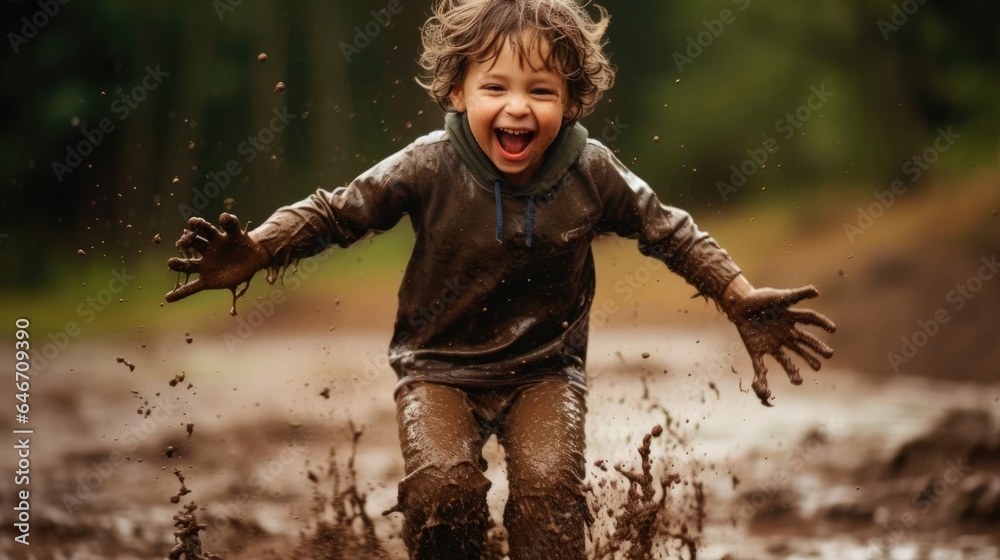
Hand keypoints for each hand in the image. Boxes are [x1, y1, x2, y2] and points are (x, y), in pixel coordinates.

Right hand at [165, 213, 271, 313]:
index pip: (206, 230)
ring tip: (170, 263)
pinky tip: (169, 298)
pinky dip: (182, 293)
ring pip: (189, 265)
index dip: (200, 225)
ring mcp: (205, 265)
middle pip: (195, 246)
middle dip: (188, 243)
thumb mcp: (242, 235)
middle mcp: (207, 250)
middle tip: (183, 241)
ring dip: (179, 264)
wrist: (250, 260)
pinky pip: (193, 287)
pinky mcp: (207, 280)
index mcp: (215, 237)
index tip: (193, 222)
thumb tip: (225, 216)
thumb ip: (234, 226)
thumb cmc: (244, 244)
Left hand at [720, 276, 835, 406]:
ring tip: (798, 382)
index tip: (833, 329)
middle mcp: (784, 333)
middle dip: (812, 353)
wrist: (737, 304)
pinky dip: (761, 378)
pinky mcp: (756, 350)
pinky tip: (764, 391)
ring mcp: (771, 343)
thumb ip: (796, 295)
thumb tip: (816, 291)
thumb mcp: (777, 296)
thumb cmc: (759, 298)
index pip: (809, 320)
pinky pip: (760, 365)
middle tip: (823, 361)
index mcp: (790, 318)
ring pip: (785, 359)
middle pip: (801, 344)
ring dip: (791, 370)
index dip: (821, 323)